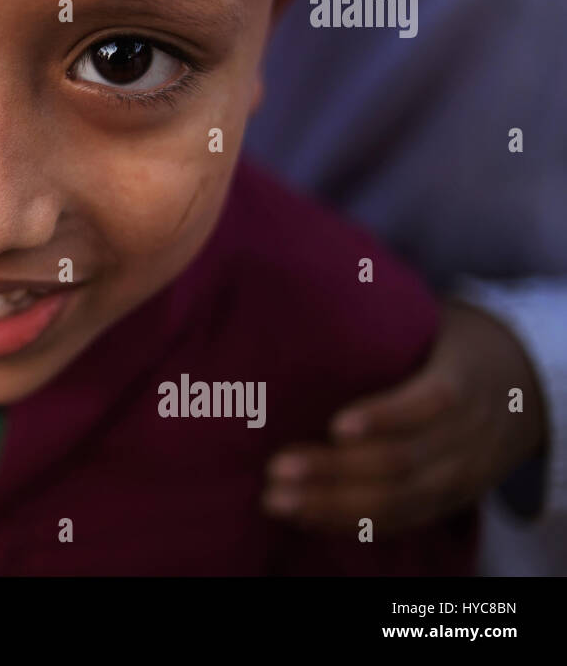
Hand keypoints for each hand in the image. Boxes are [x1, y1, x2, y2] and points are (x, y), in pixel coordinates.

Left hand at [262, 300, 546, 534]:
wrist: (524, 385)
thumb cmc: (447, 341)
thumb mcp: (433, 321)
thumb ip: (382, 314)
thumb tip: (303, 278)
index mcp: (464, 378)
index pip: (431, 402)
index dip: (386, 417)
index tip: (335, 424)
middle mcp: (468, 435)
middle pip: (402, 462)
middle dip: (334, 470)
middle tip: (276, 468)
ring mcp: (461, 474)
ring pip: (397, 501)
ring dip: (332, 505)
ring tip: (276, 499)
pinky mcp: (448, 500)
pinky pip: (401, 521)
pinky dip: (350, 522)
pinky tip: (304, 516)